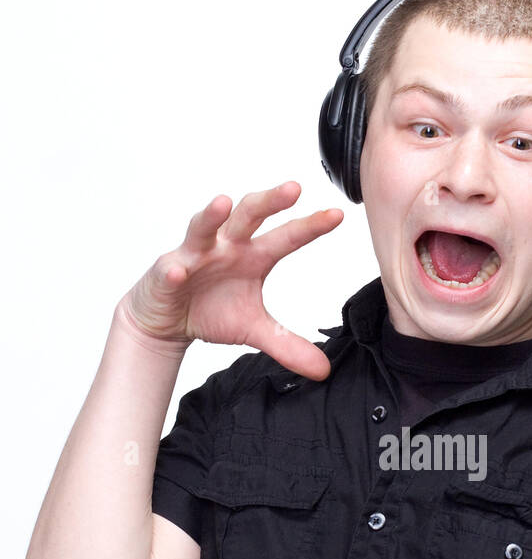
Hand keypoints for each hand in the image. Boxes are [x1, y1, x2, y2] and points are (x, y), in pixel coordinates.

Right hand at [117, 181, 343, 378]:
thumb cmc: (212, 310)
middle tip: (293, 188)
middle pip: (248, 215)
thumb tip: (324, 370)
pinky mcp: (166, 271)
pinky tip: (177, 272)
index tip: (337, 215)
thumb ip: (288, 345)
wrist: (167, 320)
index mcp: (253, 256)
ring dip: (211, 215)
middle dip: (269, 201)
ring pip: (203, 228)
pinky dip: (172, 270)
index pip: (286, 237)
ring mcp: (194, 255)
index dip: (310, 226)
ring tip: (223, 202)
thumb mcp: (255, 330)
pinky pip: (169, 268)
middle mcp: (226, 246)